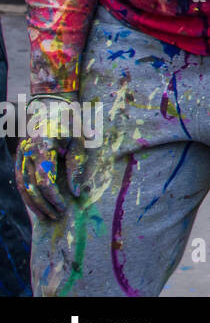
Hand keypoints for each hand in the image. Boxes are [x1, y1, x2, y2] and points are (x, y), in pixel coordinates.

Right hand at [15, 96, 86, 220]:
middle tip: (57, 216)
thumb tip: (76, 193)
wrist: (51, 106)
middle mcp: (27, 153)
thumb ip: (76, 167)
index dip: (54, 197)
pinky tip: (37, 205)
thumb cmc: (70, 123)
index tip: (64, 206)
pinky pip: (20, 181)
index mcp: (42, 147)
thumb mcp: (78, 141)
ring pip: (22, 186)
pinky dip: (28, 195)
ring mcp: (20, 156)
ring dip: (34, 204)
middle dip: (44, 204)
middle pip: (31, 187)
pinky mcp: (19, 158)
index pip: (45, 180)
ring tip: (47, 216)